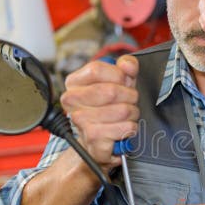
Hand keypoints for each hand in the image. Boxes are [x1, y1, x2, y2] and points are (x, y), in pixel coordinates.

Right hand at [60, 55, 138, 169]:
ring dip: (132, 113)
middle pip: (111, 91)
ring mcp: (80, 120)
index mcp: (74, 82)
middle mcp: (72, 100)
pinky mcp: (93, 138)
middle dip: (130, 96)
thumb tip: (127, 65)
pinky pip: (125, 128)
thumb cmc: (107, 107)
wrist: (98, 139)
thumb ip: (125, 66)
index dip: (117, 75)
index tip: (124, 81)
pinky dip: (131, 128)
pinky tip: (123, 127)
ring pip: (122, 110)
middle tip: (130, 100)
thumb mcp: (118, 81)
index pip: (96, 69)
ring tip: (127, 115)